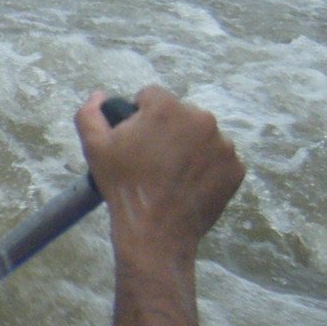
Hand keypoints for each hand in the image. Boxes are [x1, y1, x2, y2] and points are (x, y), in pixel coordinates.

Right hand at [78, 88, 242, 259]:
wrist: (155, 230)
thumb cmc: (123, 185)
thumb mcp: (94, 147)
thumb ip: (90, 113)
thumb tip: (99, 95)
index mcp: (167, 108)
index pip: (151, 95)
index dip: (138, 115)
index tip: (134, 138)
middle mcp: (202, 119)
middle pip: (180, 114)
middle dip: (167, 130)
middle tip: (152, 158)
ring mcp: (224, 145)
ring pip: (201, 136)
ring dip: (188, 147)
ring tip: (171, 173)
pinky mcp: (236, 168)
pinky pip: (218, 159)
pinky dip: (206, 167)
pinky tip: (188, 184)